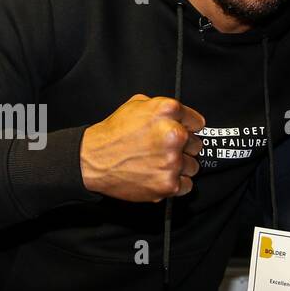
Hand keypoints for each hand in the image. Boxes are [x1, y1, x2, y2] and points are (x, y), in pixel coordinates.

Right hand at [80, 94, 204, 201]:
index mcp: (166, 111)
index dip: (187, 127)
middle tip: (162, 149)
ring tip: (157, 163)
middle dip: (183, 147)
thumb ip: (161, 108)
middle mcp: (173, 135)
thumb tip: (180, 116)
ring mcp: (172, 161)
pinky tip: (158, 176)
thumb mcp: (135, 105)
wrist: (92, 160)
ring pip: (193, 166)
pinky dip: (175, 183)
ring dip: (179, 167)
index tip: (181, 133)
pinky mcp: (168, 184)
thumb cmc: (112, 134)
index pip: (197, 122)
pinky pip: (186, 185)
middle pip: (197, 145)